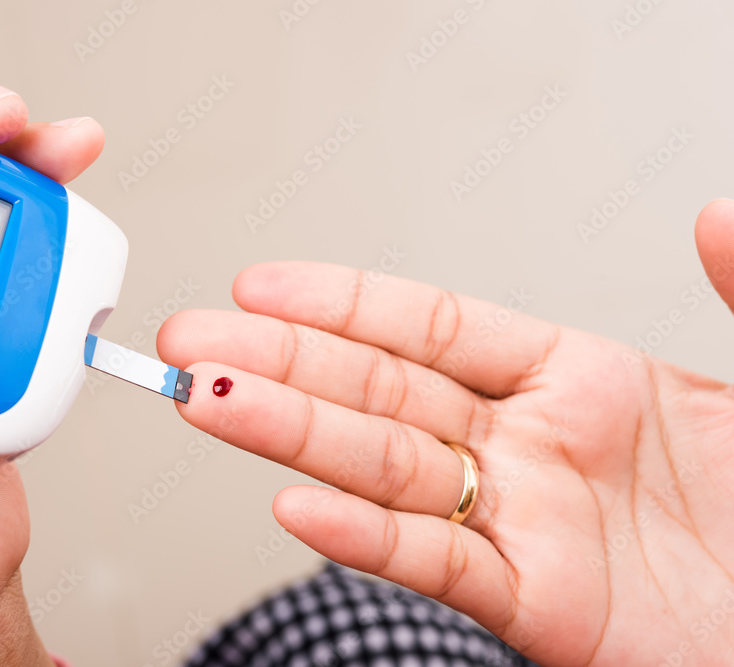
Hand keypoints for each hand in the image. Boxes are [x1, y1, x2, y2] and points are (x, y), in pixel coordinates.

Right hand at [158, 200, 733, 665]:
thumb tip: (713, 211)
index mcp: (579, 380)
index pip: (433, 327)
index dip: (344, 303)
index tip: (264, 285)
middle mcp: (530, 446)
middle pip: (380, 392)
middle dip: (280, 363)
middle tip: (196, 343)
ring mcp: (521, 522)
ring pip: (382, 468)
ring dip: (288, 434)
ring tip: (209, 401)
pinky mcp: (531, 604)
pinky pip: (432, 562)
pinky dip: (359, 537)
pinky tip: (295, 504)